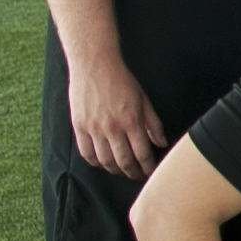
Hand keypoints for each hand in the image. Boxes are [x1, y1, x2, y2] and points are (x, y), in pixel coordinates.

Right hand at [66, 49, 167, 178]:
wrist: (94, 64)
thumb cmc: (122, 80)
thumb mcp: (144, 99)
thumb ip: (153, 124)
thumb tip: (161, 143)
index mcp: (131, 121)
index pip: (142, 154)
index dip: (148, 167)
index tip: (151, 172)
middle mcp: (112, 127)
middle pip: (124, 162)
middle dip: (133, 173)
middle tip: (138, 176)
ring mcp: (93, 128)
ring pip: (105, 160)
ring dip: (115, 170)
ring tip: (122, 171)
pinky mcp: (78, 126)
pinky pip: (86, 153)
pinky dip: (95, 162)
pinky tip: (103, 163)